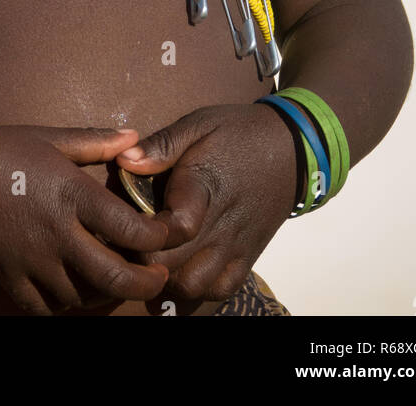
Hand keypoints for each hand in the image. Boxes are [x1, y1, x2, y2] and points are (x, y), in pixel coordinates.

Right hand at [0, 124, 171, 315]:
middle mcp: (57, 233)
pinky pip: (47, 309)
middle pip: (114, 277)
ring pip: (83, 298)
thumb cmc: (7, 150)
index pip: (131, 230)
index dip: (157, 239)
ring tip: (116, 278)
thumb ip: (98, 142)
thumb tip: (136, 137)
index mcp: (72, 195)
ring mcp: (33, 262)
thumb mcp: (54, 138)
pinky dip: (67, 305)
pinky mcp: (11, 278)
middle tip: (157, 276)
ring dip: (106, 293)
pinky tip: (75, 289)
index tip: (163, 237)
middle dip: (145, 283)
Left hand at [114, 103, 299, 314]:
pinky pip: (219, 291)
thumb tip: (123, 159)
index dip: (144, 232)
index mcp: (205, 187)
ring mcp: (236, 246)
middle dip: (144, 258)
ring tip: (152, 255)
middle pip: (174, 266)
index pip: (174, 230)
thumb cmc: (237, 132)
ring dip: (166, 278)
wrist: (292, 148)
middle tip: (128, 239)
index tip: (127, 218)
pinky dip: (195, 288)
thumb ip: (161, 145)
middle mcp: (222, 225)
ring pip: (193, 286)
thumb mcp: (199, 124)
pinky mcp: (247, 258)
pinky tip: (180, 268)